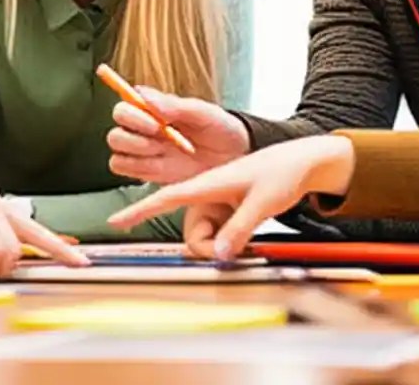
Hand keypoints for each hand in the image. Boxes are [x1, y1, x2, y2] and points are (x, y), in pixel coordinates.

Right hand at [107, 86, 250, 183]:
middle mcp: (143, 130)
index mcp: (153, 110)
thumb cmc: (220, 129)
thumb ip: (175, 105)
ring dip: (135, 154)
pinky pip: (126, 171)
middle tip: (159, 141)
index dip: (131, 115)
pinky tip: (160, 166)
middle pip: (115, 133)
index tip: (154, 123)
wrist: (235, 156)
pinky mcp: (148, 173)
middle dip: (132, 139)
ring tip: (162, 154)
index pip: (124, 107)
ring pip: (116, 153)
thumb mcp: (204, 112)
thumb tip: (145, 96)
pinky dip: (137, 169)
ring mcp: (144, 153)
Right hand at [107, 135, 355, 259]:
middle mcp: (208, 191)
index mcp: (209, 182)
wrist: (303, 161)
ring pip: (206, 236)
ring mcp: (218, 201)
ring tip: (253, 232)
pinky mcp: (228, 208)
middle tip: (241, 248)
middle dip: (208, 246)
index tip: (115, 220)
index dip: (139, 210)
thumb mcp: (263, 203)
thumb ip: (238, 230)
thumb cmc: (282, 172)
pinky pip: (219, 233)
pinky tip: (251, 231)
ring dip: (223, 244)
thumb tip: (216, 256)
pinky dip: (231, 240)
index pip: (166, 197)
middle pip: (191, 231)